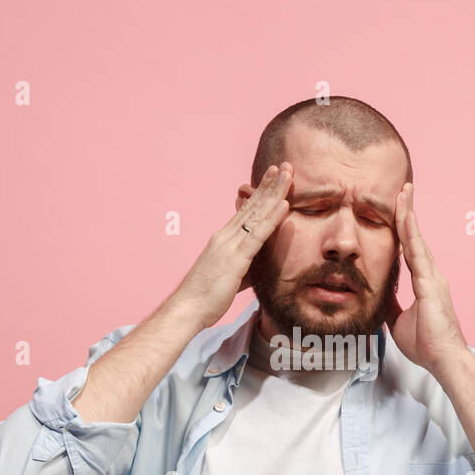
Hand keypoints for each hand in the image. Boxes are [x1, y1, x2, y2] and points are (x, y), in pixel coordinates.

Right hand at [169, 162, 292, 328]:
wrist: (187, 309)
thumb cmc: (205, 298)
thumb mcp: (229, 278)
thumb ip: (243, 269)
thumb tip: (254, 271)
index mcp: (223, 239)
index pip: (245, 210)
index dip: (260, 193)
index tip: (272, 177)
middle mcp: (225, 236)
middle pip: (252, 205)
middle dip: (269, 185)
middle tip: (284, 165)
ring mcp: (230, 245)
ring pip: (257, 214)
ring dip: (274, 193)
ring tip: (287, 175)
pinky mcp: (236, 259)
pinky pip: (258, 235)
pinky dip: (272, 218)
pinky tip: (284, 204)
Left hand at [385, 182, 469, 375]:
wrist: (443, 360)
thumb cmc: (426, 344)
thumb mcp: (397, 321)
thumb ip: (390, 304)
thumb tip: (377, 294)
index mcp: (424, 282)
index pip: (409, 249)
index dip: (403, 229)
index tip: (396, 210)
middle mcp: (431, 274)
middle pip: (415, 236)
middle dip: (408, 212)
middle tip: (402, 188)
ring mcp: (432, 276)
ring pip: (416, 238)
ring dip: (409, 214)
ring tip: (404, 191)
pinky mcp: (430, 282)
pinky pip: (417, 251)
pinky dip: (411, 231)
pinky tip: (405, 214)